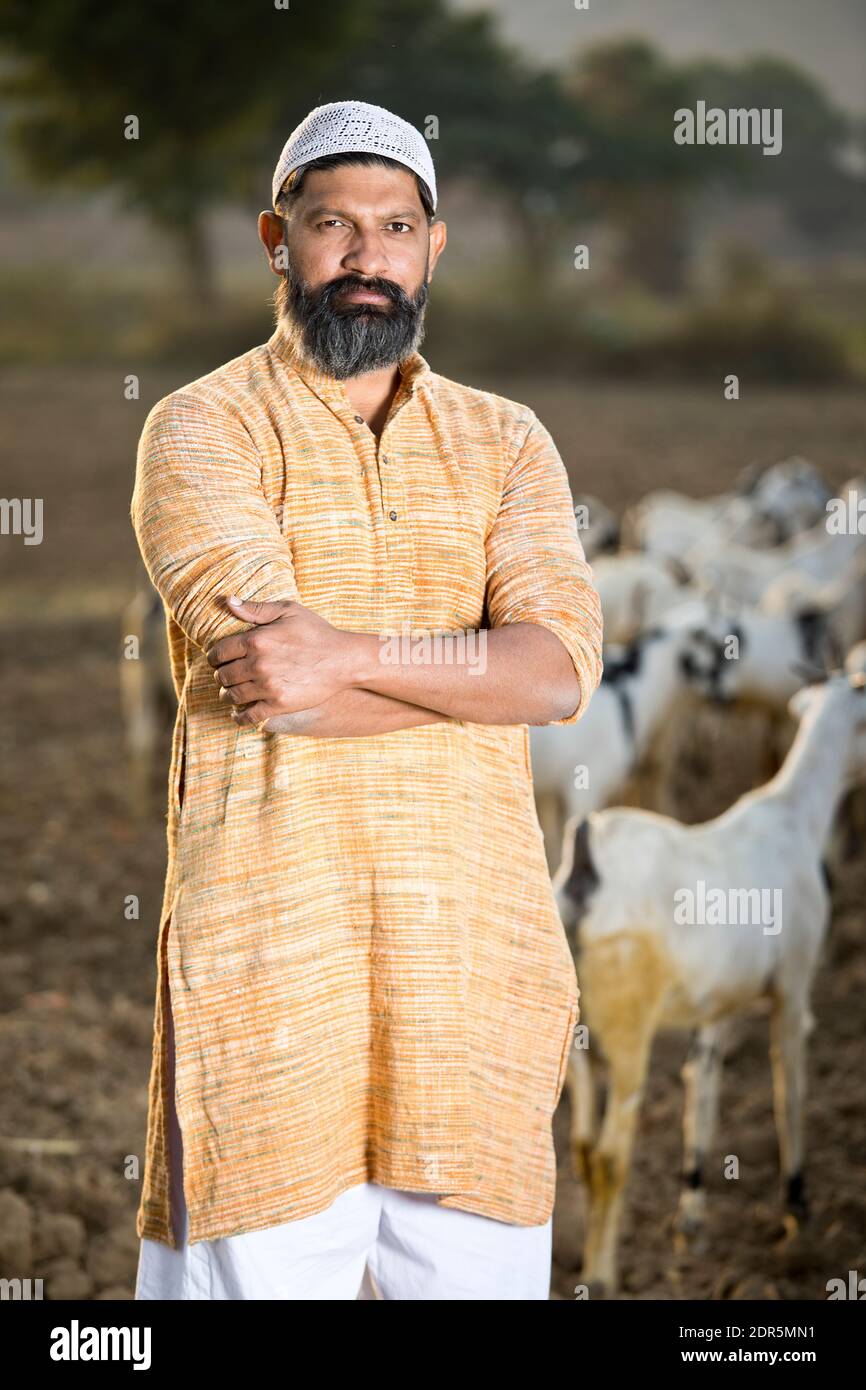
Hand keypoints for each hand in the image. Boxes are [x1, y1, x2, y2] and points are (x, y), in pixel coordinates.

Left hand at [205, 595, 355, 729]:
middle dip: (222, 676)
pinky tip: (238, 714)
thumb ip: (255, 608)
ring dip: (228, 695)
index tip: (218, 661)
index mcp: (255, 639)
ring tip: (231, 693)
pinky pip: (249, 716)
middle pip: (223, 675)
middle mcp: (257, 664)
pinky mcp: (278, 704)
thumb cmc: (317, 632)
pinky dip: (239, 717)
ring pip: (232, 695)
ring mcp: (267, 686)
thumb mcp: (288, 611)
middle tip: (226, 677)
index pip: (219, 653)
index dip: (215, 657)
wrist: (344, 660)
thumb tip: (227, 601)